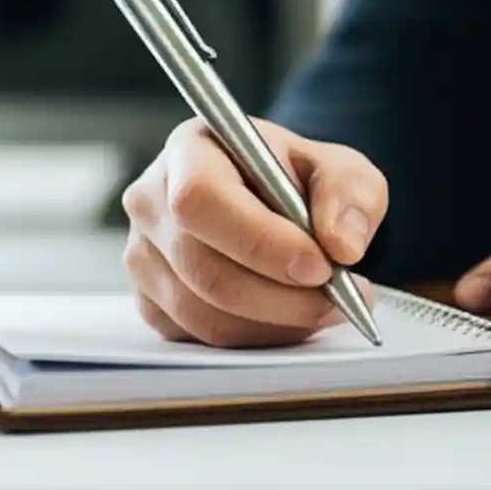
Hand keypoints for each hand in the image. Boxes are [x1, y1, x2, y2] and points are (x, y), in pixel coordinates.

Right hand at [121, 117, 386, 347]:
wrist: (270, 204)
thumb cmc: (293, 181)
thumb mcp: (338, 168)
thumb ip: (349, 193)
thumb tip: (341, 244)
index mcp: (189, 151)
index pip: (201, 199)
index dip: (259, 241)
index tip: (319, 265)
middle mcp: (151, 202)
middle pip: (202, 268)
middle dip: (280, 297)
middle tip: (336, 298)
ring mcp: (141, 255)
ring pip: (204, 313)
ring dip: (274, 323)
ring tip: (322, 306)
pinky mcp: (149, 301)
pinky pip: (200, 338)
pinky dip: (255, 338)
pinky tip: (285, 316)